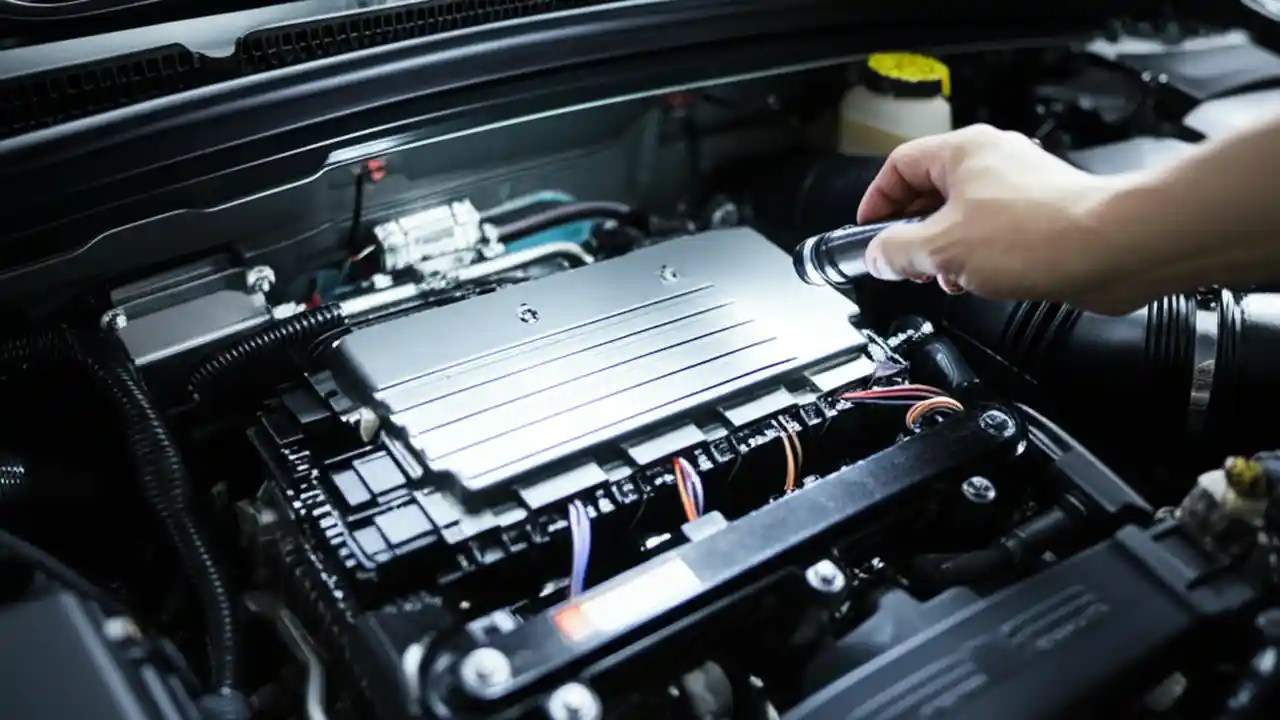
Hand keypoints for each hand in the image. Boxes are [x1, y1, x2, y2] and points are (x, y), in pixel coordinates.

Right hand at [859, 124, 1140, 313]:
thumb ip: (897, 252)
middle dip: (911, 233)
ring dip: (944, 250)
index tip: (867, 233)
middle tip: (902, 262)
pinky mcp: (1040, 213)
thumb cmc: (1037, 235)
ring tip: (944, 276)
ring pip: (960, 215)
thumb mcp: (942, 249)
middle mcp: (991, 161)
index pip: (898, 167)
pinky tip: (978, 280)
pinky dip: (975, 255)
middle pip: (928, 193)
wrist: (1110, 249)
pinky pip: (991, 232)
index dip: (875, 202)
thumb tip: (877, 257)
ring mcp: (1018, 186)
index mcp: (962, 152)